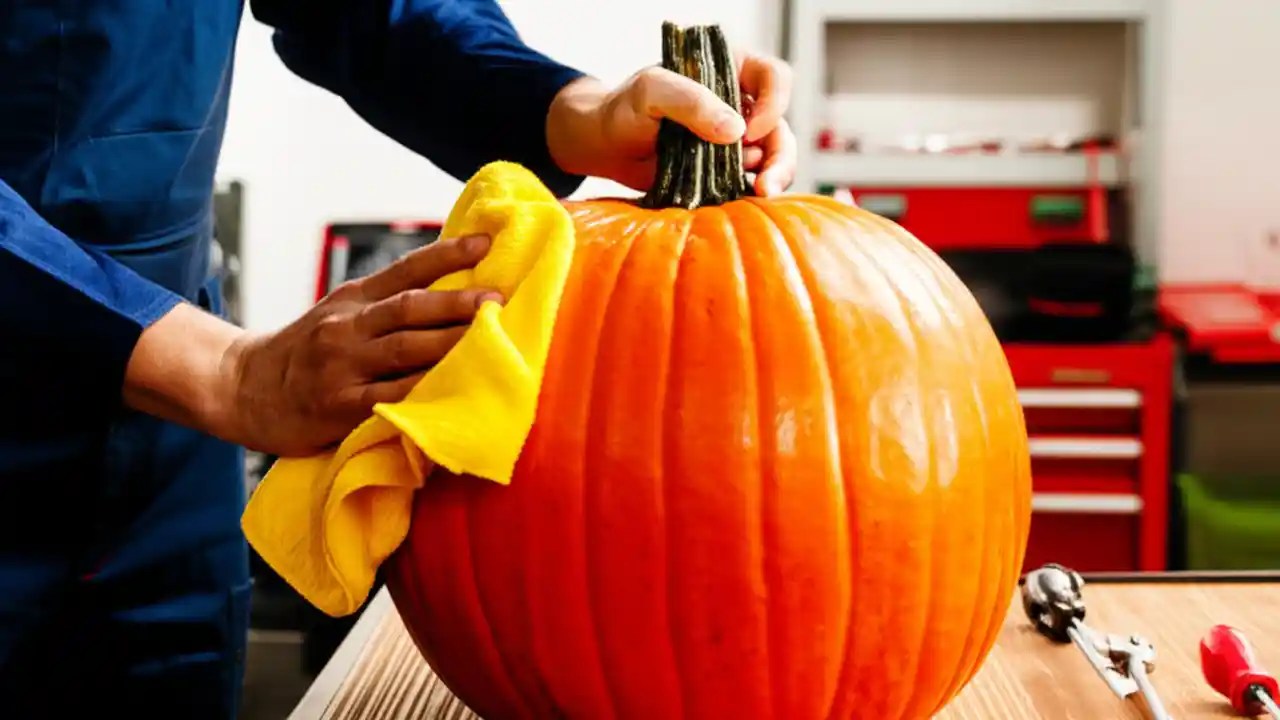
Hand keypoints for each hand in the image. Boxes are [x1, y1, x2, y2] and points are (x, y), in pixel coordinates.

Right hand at [125, 234, 500, 456]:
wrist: (243, 388)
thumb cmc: (305, 354)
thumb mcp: (338, 314)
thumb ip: (385, 306)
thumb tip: (452, 291)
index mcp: (353, 299)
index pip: (407, 269)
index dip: (448, 254)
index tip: (486, 242)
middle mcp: (348, 326)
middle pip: (411, 307)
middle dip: (459, 302)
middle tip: (499, 299)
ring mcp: (343, 365)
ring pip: (406, 349)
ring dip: (452, 343)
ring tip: (491, 339)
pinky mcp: (340, 406)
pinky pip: (390, 397)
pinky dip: (424, 393)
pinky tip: (455, 391)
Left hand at [547, 49, 795, 195]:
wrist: (606, 146)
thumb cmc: (624, 108)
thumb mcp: (652, 92)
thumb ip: (691, 102)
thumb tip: (734, 131)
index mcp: (731, 70)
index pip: (774, 78)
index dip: (773, 105)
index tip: (745, 131)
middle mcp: (740, 103)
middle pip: (781, 126)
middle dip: (780, 157)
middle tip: (766, 184)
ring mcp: (735, 139)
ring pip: (773, 157)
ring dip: (772, 177)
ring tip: (758, 193)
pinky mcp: (725, 170)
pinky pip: (751, 181)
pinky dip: (751, 193)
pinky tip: (744, 204)